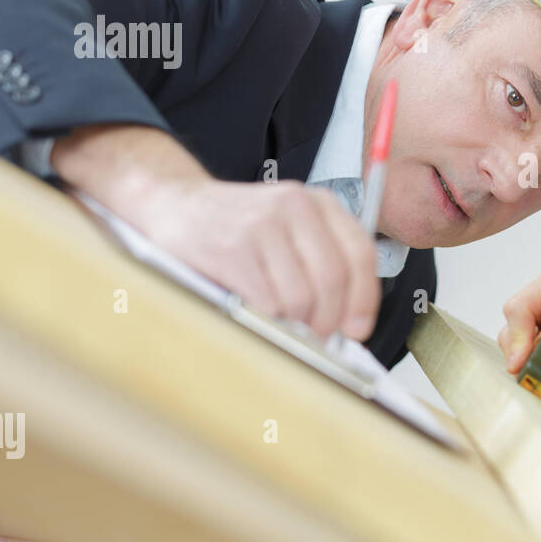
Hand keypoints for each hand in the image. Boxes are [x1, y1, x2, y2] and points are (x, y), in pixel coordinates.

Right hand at [126, 177, 380, 340]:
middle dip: (328, 320)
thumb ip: (324, 263)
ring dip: (295, 324)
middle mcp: (295, 206)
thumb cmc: (239, 228)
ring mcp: (262, 224)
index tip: (356, 329)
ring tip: (281, 321)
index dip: (363, 300)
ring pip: (302, 297)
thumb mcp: (291, 230)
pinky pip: (268, 302)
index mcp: (319, 203)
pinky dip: (267, 319)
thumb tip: (351, 322)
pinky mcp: (233, 248)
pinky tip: (256, 309)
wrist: (177, 206)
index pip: (360, 254)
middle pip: (334, 279)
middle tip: (316, 338)